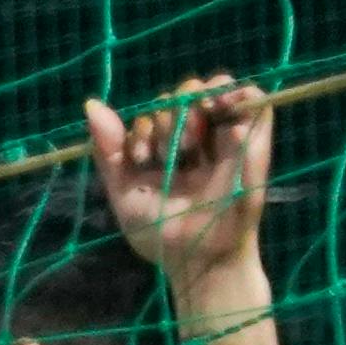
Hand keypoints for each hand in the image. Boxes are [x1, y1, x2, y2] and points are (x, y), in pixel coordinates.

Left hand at [89, 72, 271, 299]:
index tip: (143, 160)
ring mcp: (225, 136)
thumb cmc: (159, 231)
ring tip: (191, 134)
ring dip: (194, 102)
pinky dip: (236, 93)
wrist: (196, 257)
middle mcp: (197, 138)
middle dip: (168, 117)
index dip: (144, 129)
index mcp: (166, 149)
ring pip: (213, 87)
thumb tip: (91, 103)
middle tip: (173, 153)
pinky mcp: (254, 139)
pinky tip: (217, 108)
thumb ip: (109, 149)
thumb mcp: (123, 189)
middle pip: (180, 95)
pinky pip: (253, 98)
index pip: (154, 113)